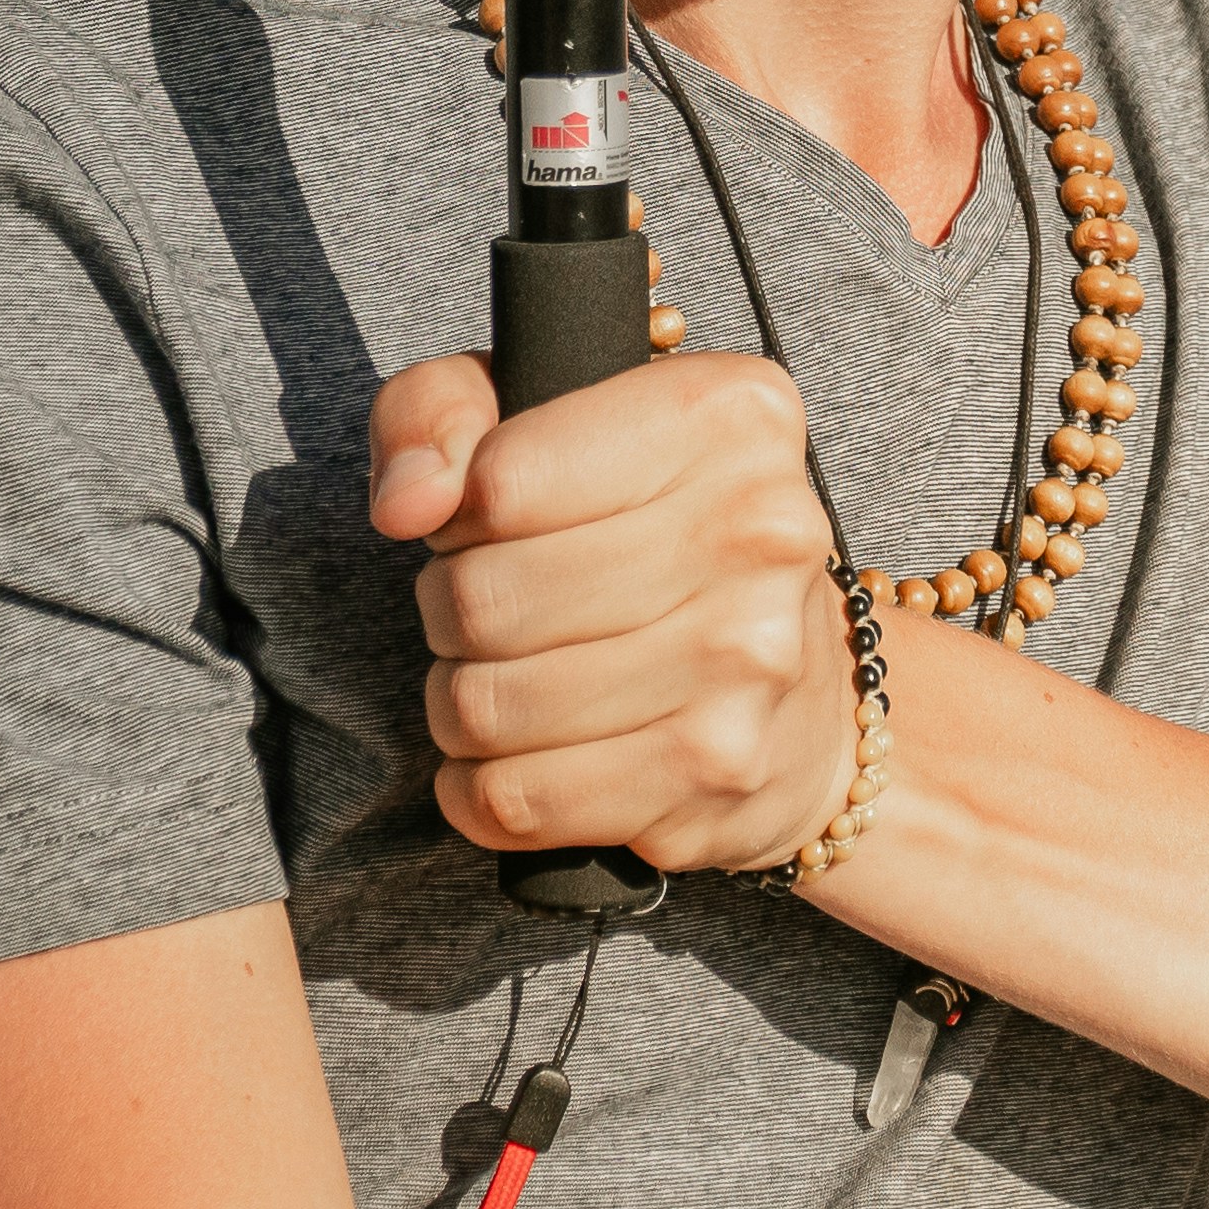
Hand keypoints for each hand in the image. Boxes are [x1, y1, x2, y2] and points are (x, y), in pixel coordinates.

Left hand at [367, 348, 856, 874]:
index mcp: (727, 415)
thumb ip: (438, 411)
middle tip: (490, 615)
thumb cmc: (653, 536)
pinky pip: (517, 797)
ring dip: (462, 705)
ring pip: (488, 705)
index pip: (499, 480)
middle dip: (450, 614)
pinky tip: (515, 762)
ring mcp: (748, 660)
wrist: (802, 698)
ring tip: (505, 683)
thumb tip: (407, 504)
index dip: (459, 518)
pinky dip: (481, 791)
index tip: (490, 528)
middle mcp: (761, 530)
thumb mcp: (542, 419)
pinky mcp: (718, 772)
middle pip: (486, 597)